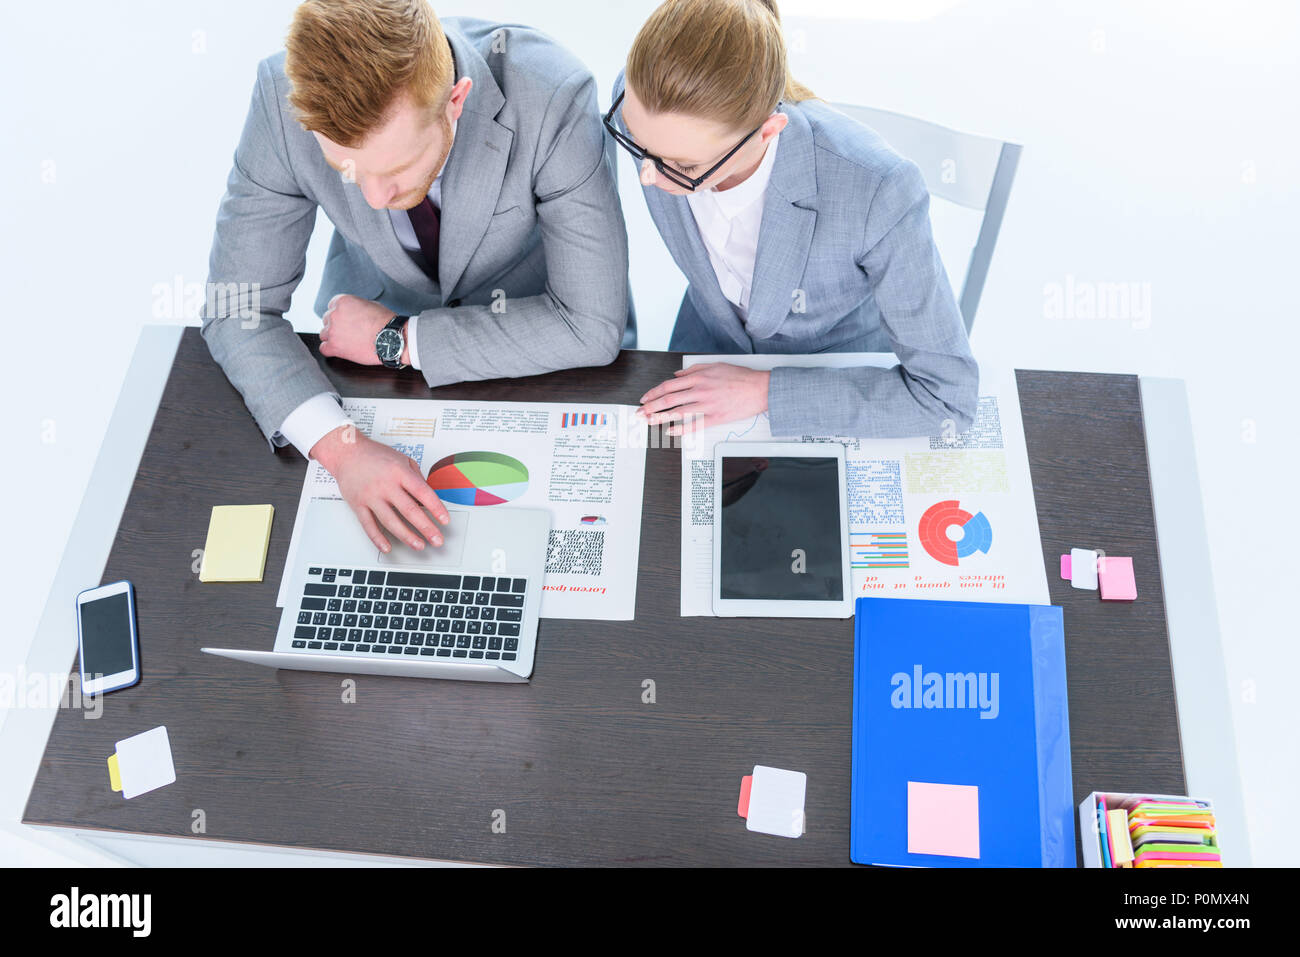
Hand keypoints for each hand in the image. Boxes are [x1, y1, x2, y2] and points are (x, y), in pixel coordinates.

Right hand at [310, 428, 449, 551]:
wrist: (347, 452)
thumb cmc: (375, 455)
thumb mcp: (402, 459)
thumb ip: (416, 477)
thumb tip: (428, 497)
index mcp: (399, 472)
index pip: (423, 492)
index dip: (436, 508)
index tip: (445, 520)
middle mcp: (385, 485)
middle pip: (409, 510)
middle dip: (426, 528)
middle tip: (437, 540)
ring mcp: (370, 496)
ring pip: (390, 521)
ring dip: (406, 536)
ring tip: (419, 545)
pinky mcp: (358, 504)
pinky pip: (368, 525)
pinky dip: (377, 539)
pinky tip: (387, 547)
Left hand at [318, 294, 408, 365]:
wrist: (392, 338)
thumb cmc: (386, 322)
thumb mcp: (371, 305)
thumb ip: (356, 307)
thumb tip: (353, 313)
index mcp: (343, 302)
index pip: (332, 306)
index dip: (341, 314)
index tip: (346, 320)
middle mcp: (334, 314)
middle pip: (327, 320)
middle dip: (337, 325)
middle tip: (349, 332)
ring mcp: (333, 331)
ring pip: (324, 334)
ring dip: (333, 337)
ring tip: (348, 342)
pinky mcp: (334, 347)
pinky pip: (323, 348)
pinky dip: (330, 350)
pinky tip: (340, 350)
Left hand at [636, 363, 770, 434]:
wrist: (760, 388)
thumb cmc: (740, 377)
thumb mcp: (715, 366)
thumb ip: (694, 370)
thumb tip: (677, 374)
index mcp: (699, 377)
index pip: (669, 385)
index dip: (653, 393)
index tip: (644, 398)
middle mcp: (701, 390)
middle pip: (669, 399)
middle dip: (651, 406)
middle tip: (640, 412)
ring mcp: (708, 405)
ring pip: (678, 412)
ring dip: (660, 417)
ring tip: (649, 421)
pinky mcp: (716, 417)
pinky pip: (695, 425)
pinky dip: (681, 429)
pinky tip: (670, 431)